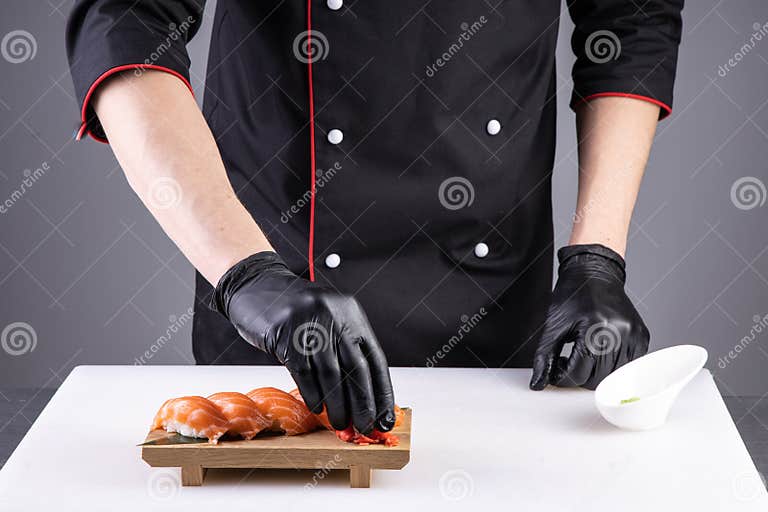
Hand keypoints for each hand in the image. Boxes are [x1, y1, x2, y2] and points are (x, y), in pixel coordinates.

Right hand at [210, 252, 395, 433]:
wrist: (256, 285)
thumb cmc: (295, 310)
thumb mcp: (328, 319)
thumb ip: (344, 348)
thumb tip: (362, 395)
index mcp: (351, 314)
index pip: (375, 359)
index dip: (381, 392)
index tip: (385, 416)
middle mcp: (334, 316)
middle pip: (356, 368)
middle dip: (363, 403)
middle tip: (366, 427)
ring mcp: (310, 324)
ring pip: (331, 374)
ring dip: (339, 405)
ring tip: (342, 425)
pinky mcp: (285, 334)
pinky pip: (303, 372)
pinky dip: (313, 394)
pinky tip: (318, 409)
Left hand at [529, 244, 648, 389]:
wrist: (595, 273)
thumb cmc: (574, 294)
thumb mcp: (553, 325)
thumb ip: (544, 356)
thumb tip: (538, 383)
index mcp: (594, 330)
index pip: (577, 374)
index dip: (561, 376)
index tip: (556, 367)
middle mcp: (618, 334)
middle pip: (596, 379)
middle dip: (578, 375)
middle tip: (568, 360)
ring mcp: (634, 336)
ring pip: (613, 376)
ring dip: (595, 372)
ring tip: (584, 354)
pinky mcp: (642, 336)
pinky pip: (628, 365)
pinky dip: (612, 366)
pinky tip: (600, 351)